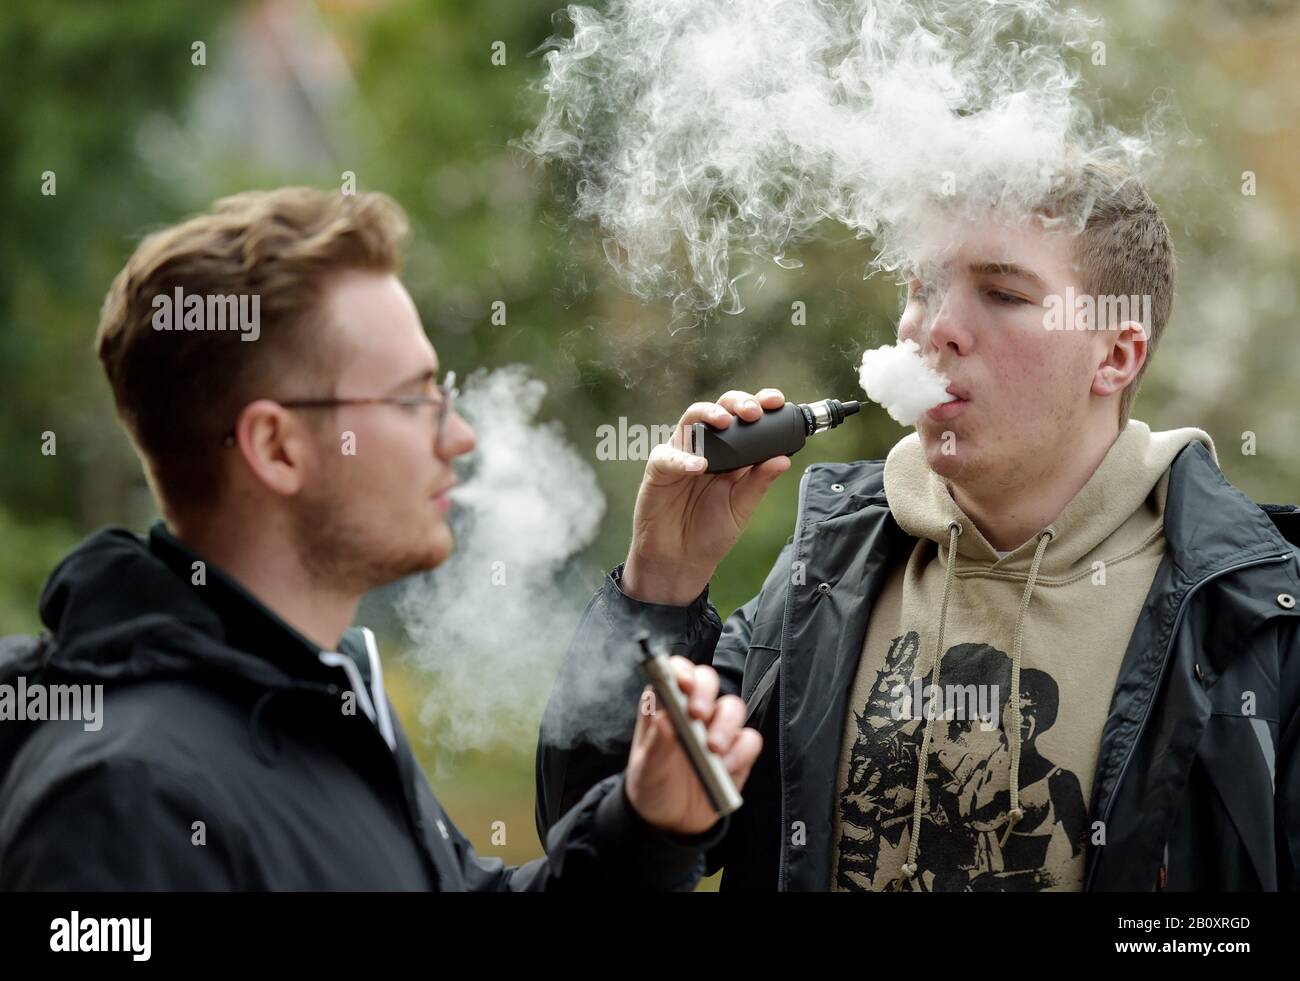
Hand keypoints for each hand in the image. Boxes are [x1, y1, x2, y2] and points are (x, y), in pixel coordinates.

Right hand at [621, 388, 790, 604]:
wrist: (681, 561)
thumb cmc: (710, 533)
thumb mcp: (742, 508)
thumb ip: (759, 482)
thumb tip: (784, 458)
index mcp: (731, 454)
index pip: (745, 419)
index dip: (760, 404)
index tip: (776, 403)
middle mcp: (705, 448)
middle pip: (719, 409)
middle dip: (737, 402)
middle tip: (753, 412)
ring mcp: (680, 455)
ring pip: (690, 420)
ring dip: (708, 414)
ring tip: (725, 422)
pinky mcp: (658, 470)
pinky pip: (668, 456)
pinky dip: (683, 457)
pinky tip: (699, 465)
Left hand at [624, 657, 762, 835]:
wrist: (669, 822)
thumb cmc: (652, 786)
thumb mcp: (646, 768)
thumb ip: (656, 744)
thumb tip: (663, 718)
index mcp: (666, 705)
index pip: (676, 672)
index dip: (681, 671)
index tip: (682, 683)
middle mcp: (693, 711)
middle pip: (708, 681)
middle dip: (705, 692)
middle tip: (698, 714)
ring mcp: (718, 729)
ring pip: (734, 707)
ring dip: (726, 724)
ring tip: (713, 749)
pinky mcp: (737, 751)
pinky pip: (750, 739)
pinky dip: (741, 750)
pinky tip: (725, 767)